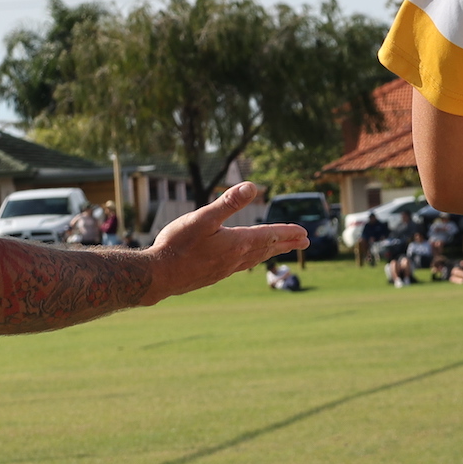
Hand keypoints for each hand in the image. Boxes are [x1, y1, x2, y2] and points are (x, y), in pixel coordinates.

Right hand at [149, 183, 309, 294]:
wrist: (157, 276)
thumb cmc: (177, 245)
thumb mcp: (202, 218)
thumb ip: (227, 203)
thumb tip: (252, 186)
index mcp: (237, 243)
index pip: (269, 236)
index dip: (287, 233)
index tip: (304, 233)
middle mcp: (235, 259)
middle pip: (266, 249)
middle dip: (286, 243)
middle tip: (305, 242)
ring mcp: (224, 269)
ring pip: (254, 259)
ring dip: (270, 252)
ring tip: (281, 249)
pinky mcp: (213, 275)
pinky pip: (241, 266)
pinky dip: (252, 259)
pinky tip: (245, 260)